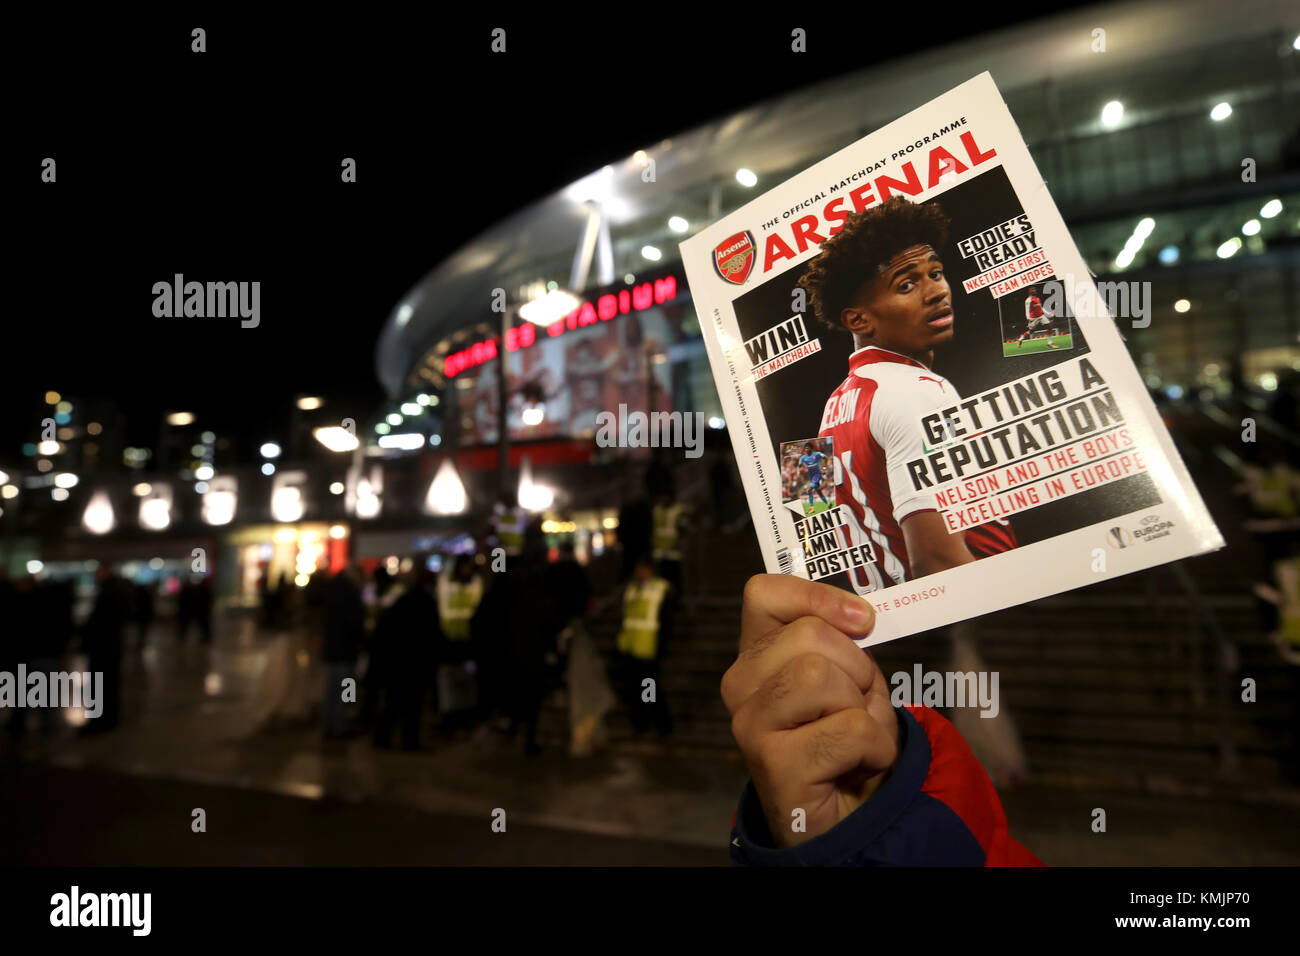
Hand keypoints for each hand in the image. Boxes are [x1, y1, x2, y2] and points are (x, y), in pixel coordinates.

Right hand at [722, 574, 898, 847]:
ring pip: (823, 676)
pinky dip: (877, 746)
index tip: (861, 620)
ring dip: (864, 708)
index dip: (814, 596)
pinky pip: (849, 729)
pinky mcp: (771, 762)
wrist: (840, 815)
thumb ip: (844, 642)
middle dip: (857, 667)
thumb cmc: (843, 737)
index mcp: (756, 654)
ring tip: (857, 735)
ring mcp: (750, 723)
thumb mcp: (847, 678)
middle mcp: (740, 683)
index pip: (763, 594)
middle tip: (858, 703)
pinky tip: (860, 764)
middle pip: (809, 635)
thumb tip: (862, 616)